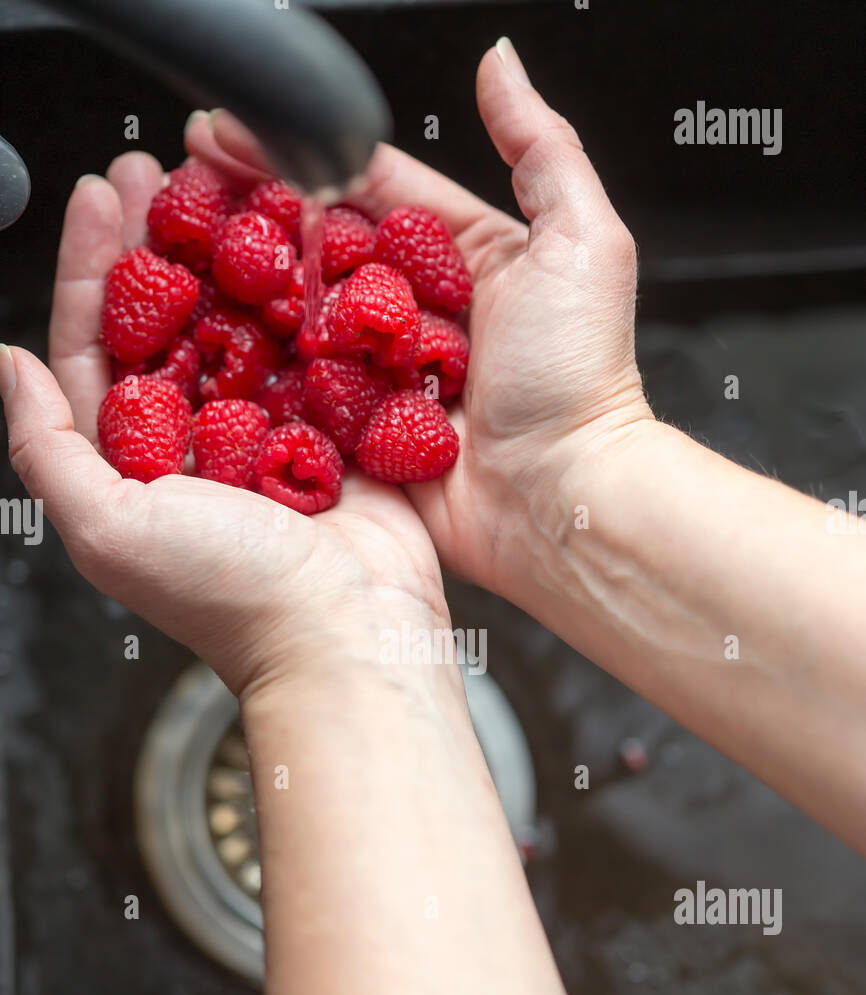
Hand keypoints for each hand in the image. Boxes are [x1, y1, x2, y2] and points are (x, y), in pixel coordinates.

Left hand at [1, 157, 449, 696]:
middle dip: (161, 239)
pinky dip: (309, 294)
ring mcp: (269, 430)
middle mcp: (197, 440)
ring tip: (236, 187)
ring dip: (236, 253)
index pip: (96, 345)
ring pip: (243, 321)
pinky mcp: (335, 429)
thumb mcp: (108, 528)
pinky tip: (306, 245)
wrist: (352, 635)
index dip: (89, 266)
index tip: (98, 198)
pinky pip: (315, 346)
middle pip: (169, 318)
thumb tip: (10, 365)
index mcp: (135, 461)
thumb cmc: (234, 596)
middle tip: (163, 170)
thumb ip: (47, 447)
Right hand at [187, 39, 652, 603]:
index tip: (227, 136)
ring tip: (173, 257)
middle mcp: (416, 312)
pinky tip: (205, 343)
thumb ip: (542, 149)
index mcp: (464, 256)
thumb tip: (500, 65)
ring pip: (298, 317)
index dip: (297, 155)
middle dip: (252, 216)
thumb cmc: (579, 379)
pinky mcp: (357, 430)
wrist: (559, 499)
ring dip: (241, 288)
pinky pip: (297, 390)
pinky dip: (257, 369)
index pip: (366, 186)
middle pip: (319, 248)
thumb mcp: (580, 243)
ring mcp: (381, 373)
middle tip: (178, 191)